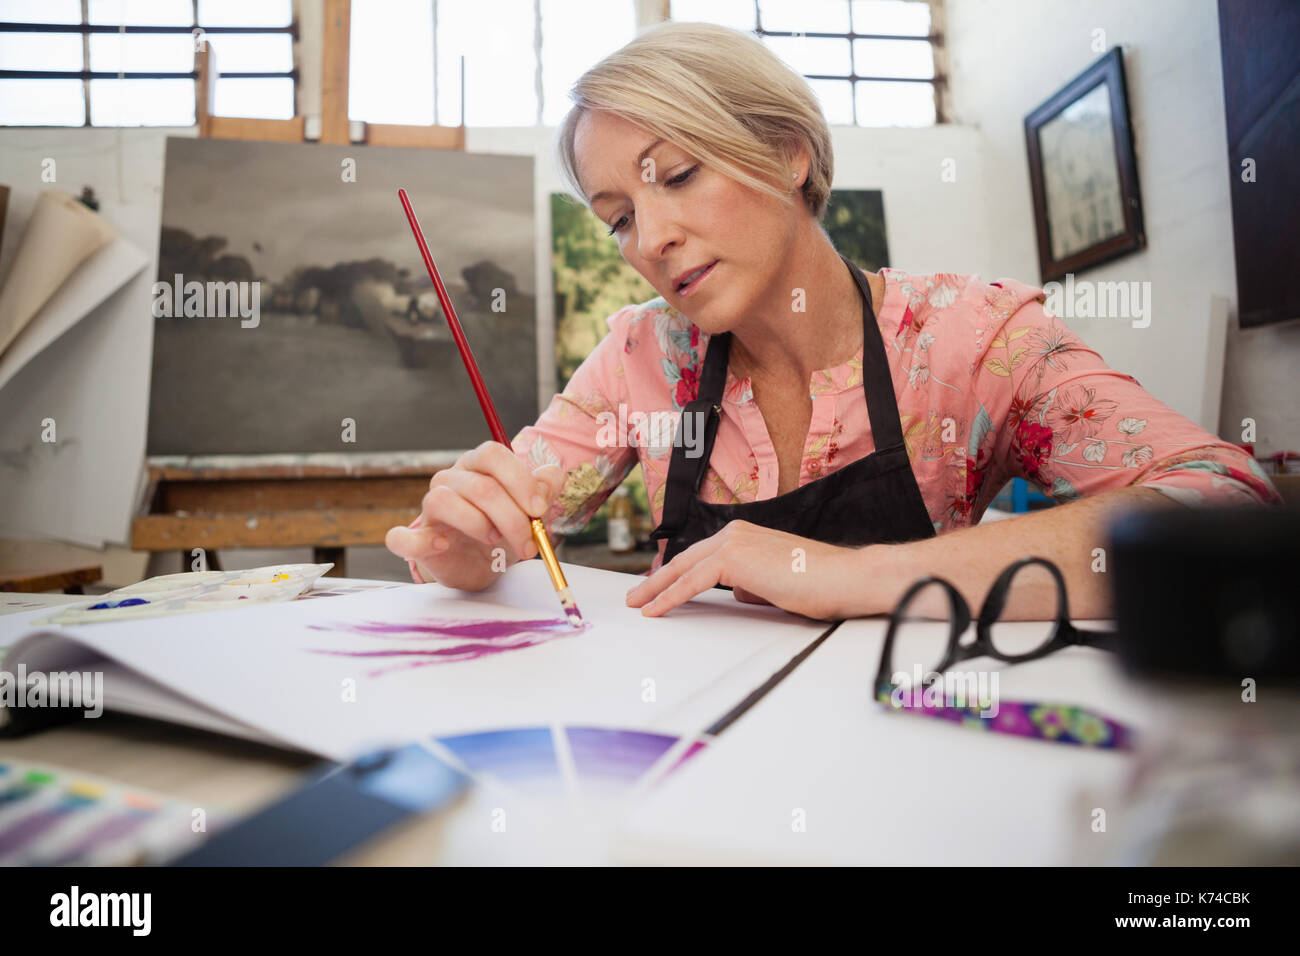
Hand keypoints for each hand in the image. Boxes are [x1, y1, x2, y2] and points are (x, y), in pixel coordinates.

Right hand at [385, 440, 564, 590]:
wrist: (483, 564)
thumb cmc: (505, 528)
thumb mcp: (530, 510)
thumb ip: (544, 489)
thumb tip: (551, 477)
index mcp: (479, 466)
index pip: (492, 455)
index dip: (518, 479)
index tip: (540, 509)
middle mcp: (451, 480)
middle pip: (480, 486)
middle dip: (512, 518)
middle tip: (530, 544)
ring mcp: (430, 508)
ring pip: (444, 500)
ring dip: (477, 524)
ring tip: (494, 541)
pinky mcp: (417, 539)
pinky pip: (401, 536)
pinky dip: (422, 540)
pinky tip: (444, 545)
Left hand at [624, 520, 875, 620]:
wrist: (845, 579)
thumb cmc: (820, 584)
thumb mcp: (776, 583)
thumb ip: (752, 584)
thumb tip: (738, 593)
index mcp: (745, 534)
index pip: (700, 556)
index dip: (675, 573)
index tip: (657, 586)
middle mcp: (735, 532)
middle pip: (684, 559)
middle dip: (657, 579)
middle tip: (636, 596)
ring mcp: (733, 542)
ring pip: (683, 569)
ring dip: (656, 589)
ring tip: (638, 605)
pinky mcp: (733, 560)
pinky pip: (691, 583)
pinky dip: (670, 598)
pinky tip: (656, 610)